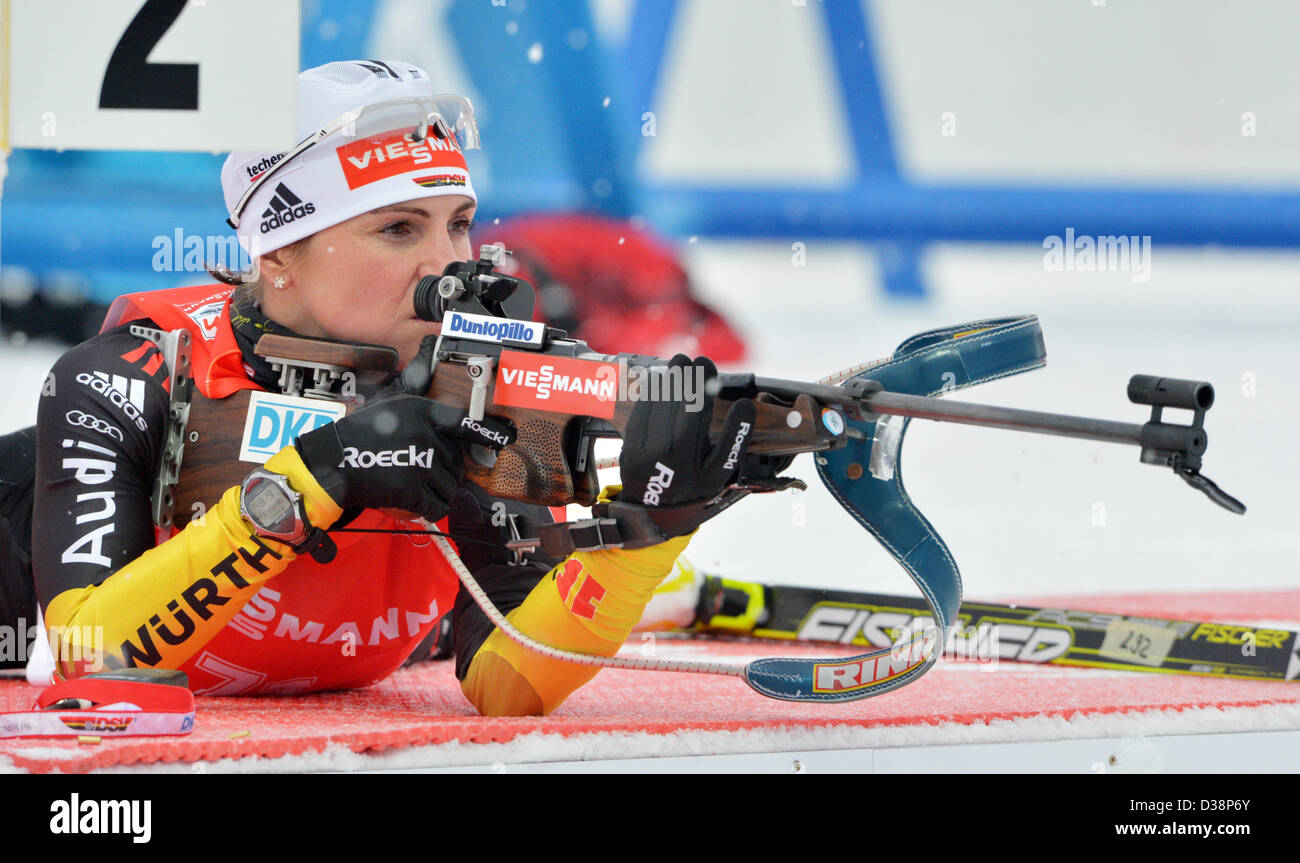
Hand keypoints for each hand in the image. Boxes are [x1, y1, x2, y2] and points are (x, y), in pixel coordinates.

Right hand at [296, 394, 514, 522]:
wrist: (333, 461)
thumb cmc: (361, 430)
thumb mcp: (391, 399)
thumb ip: (415, 380)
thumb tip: (430, 350)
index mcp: (423, 413)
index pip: (465, 422)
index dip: (489, 431)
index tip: (508, 437)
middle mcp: (426, 436)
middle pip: (456, 463)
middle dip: (444, 471)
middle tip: (420, 469)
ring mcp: (420, 464)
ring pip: (450, 486)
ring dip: (437, 491)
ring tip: (413, 483)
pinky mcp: (412, 490)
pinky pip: (437, 506)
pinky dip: (429, 508)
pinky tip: (415, 501)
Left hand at [618, 355, 755, 507]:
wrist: (659, 512)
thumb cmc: (695, 489)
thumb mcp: (721, 472)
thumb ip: (735, 439)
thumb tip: (746, 406)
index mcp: (690, 460)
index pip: (697, 411)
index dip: (703, 385)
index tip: (708, 365)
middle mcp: (663, 455)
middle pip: (675, 405)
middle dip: (684, 377)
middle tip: (692, 360)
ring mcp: (642, 452)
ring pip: (655, 407)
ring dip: (666, 381)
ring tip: (678, 364)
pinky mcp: (628, 450)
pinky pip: (639, 416)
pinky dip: (649, 395)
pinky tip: (659, 380)